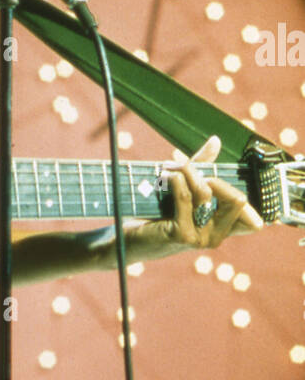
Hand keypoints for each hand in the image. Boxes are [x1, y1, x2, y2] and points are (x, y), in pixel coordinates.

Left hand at [145, 134, 264, 255]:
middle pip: (237, 200)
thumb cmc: (157, 213)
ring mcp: (201, 239)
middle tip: (190, 171)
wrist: (127, 238)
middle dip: (214, 178)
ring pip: (207, 193)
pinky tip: (166, 175)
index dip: (243, 197)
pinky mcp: (182, 235)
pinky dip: (177, 180)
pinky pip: (186, 197)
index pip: (253, 221)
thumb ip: (203, 167)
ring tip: (171, 167)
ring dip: (188, 172)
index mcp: (222, 229)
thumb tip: (216, 140)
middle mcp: (216, 238)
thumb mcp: (184, 189)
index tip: (216, 180)